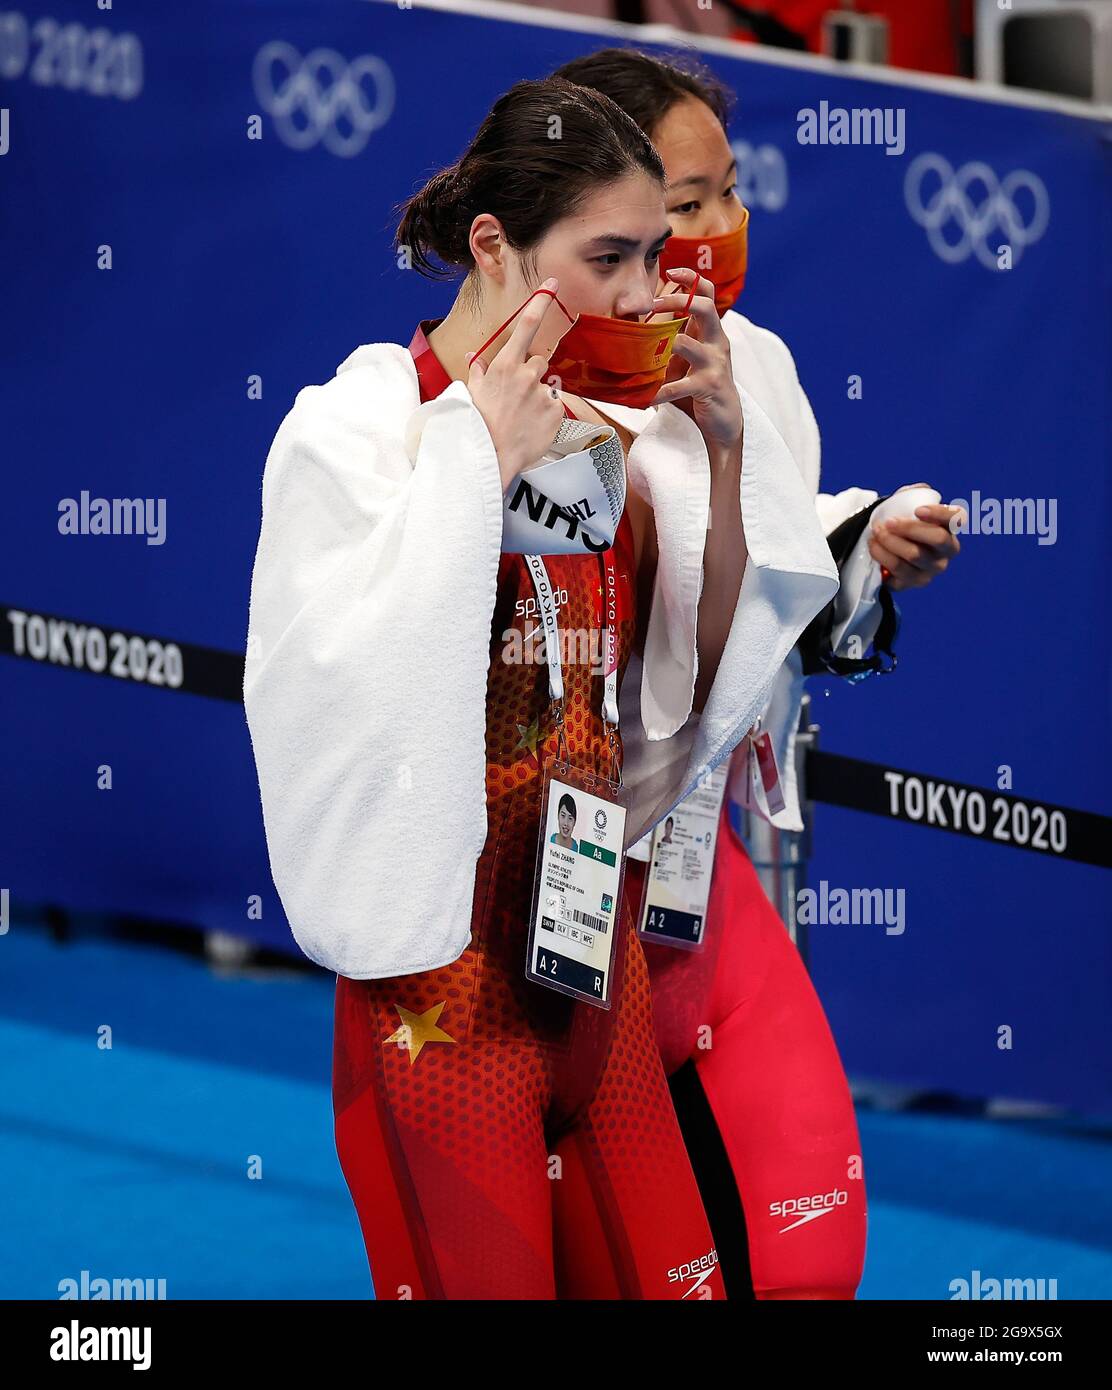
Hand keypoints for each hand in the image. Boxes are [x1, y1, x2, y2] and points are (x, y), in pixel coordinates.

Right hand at [467, 278, 564, 491]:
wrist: (490, 457)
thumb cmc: (477, 425)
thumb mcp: (470, 393)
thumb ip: (478, 372)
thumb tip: (475, 357)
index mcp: (504, 365)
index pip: (526, 325)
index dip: (540, 302)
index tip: (553, 285)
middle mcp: (526, 375)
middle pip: (540, 362)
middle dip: (532, 374)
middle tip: (517, 397)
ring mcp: (542, 394)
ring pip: (546, 386)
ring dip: (538, 396)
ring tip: (522, 416)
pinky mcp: (555, 413)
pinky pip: (555, 407)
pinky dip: (546, 415)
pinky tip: (531, 426)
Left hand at [648, 266, 742, 450]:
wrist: (725, 420)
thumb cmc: (701, 386)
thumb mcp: (688, 358)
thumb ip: (673, 339)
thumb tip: (639, 325)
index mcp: (710, 332)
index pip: (707, 293)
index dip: (690, 278)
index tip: (670, 270)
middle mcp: (716, 342)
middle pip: (704, 307)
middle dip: (675, 301)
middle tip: (650, 305)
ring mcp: (714, 364)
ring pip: (687, 343)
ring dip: (660, 345)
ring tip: (639, 352)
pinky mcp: (708, 386)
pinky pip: (679, 386)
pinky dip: (659, 392)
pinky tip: (644, 398)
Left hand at [870, 493, 963, 590]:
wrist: (886, 548)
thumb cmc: (902, 525)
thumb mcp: (908, 505)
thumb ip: (915, 494)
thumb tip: (920, 490)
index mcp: (949, 528)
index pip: (956, 518)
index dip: (940, 514)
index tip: (918, 510)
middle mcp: (946, 551)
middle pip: (937, 538)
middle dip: (909, 528)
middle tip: (887, 523)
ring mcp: (932, 569)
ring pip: (914, 555)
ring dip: (890, 542)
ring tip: (876, 533)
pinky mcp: (914, 582)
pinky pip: (898, 570)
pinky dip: (882, 556)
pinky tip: (874, 546)